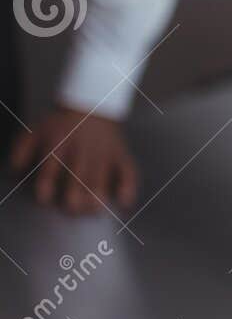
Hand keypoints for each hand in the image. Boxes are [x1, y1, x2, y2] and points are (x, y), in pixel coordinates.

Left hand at [9, 108, 138, 213]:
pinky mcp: (121, 157)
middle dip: (74, 199)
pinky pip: (128, 174)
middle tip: (71, 208)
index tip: (45, 199)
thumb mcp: (36, 130)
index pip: (49, 171)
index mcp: (58, 145)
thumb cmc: (61, 125)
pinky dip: (128, 190)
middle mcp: (81, 151)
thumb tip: (16, 171)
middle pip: (77, 180)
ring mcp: (103, 155)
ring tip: (91, 210)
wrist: (92, 107)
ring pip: (101, 182)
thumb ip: (22, 149)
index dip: (45, 188)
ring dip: (97, 200)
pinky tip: (122, 202)